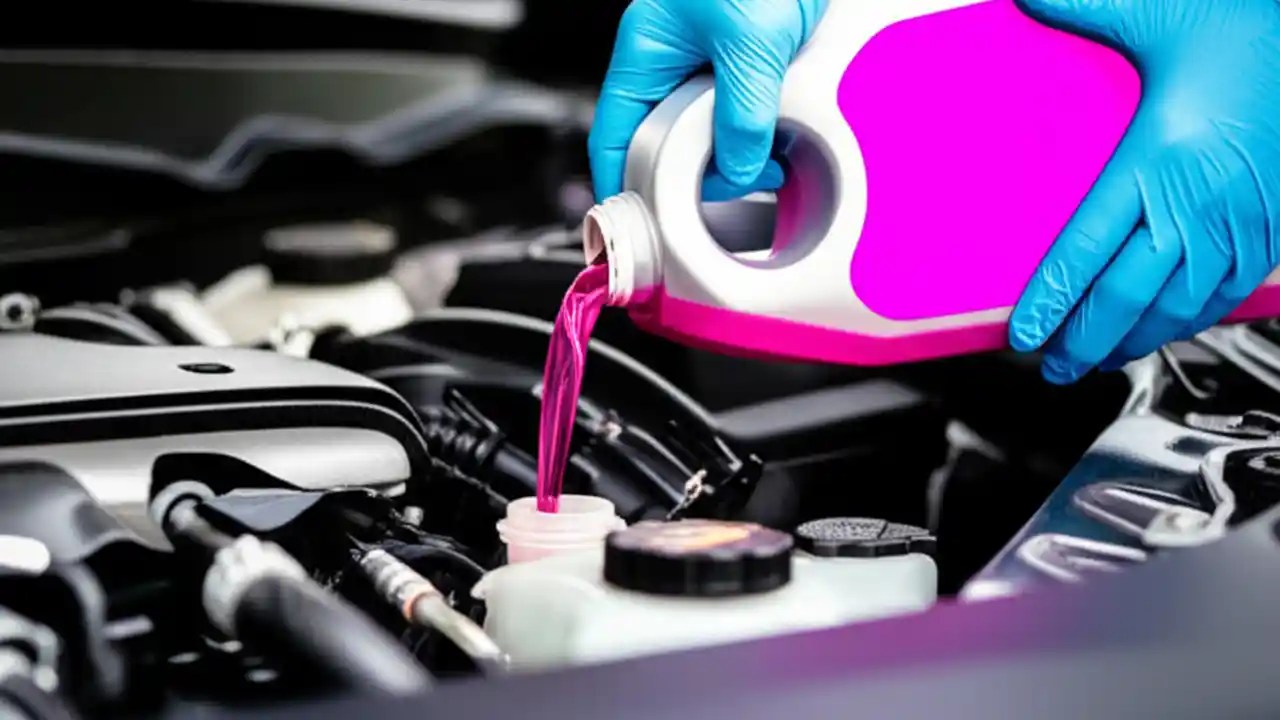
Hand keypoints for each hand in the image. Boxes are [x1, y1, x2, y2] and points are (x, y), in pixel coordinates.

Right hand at [588, 0, 828, 202]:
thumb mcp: (749, 43)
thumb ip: (743, 114)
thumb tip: (738, 171)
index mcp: (647, 54)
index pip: (615, 137)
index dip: (619, 186)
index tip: (632, 228)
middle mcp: (676, 63)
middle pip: (669, 144)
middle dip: (696, 175)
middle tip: (726, 195)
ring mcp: (713, 65)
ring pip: (714, 133)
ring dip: (740, 154)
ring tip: (768, 163)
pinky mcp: (751, 63)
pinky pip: (750, 115)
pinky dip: (767, 134)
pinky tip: (787, 140)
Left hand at [1009, 0, 1279, 383]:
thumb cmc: (1249, 27)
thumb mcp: (1157, 11)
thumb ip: (1080, 7)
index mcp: (1159, 159)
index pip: (1086, 250)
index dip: (1052, 301)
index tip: (1024, 336)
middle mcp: (1199, 200)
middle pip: (1130, 297)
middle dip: (1087, 342)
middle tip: (1054, 367)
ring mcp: (1241, 219)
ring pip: (1182, 306)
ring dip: (1137, 340)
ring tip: (1100, 359)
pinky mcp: (1271, 225)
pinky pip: (1229, 291)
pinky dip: (1192, 320)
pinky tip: (1168, 326)